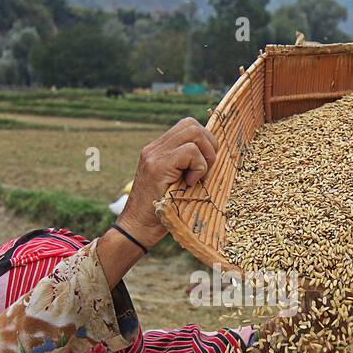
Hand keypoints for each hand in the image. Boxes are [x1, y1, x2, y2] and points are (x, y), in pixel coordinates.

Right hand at [118, 117, 217, 246]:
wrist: (138, 227)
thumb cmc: (162, 211)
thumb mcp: (178, 183)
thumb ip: (188, 166)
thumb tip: (214, 156)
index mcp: (159, 150)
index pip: (188, 126)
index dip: (205, 141)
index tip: (205, 165)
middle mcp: (154, 148)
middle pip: (191, 124)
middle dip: (209, 145)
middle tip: (205, 170)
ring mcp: (154, 155)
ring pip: (193, 133)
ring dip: (205, 155)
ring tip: (197, 177)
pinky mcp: (157, 166)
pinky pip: (190, 151)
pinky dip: (198, 167)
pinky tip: (189, 184)